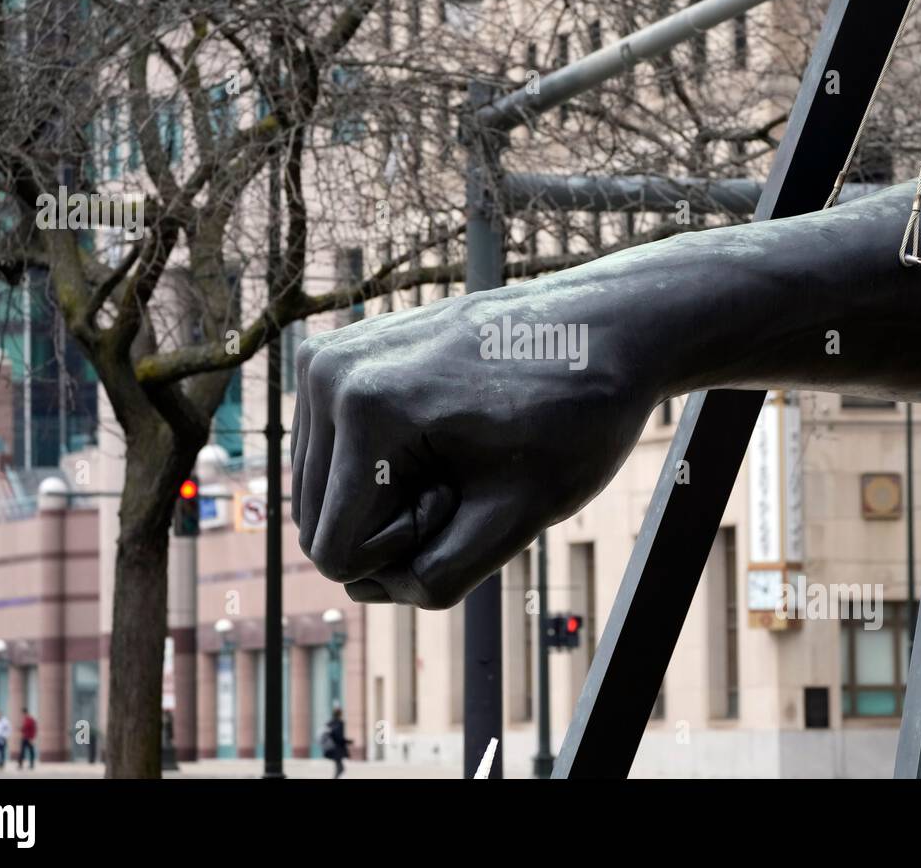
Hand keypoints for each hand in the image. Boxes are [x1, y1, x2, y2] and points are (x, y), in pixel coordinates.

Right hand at [291, 287, 656, 607]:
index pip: (333, 552)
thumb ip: (439, 578)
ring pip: (321, 490)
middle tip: (467, 477)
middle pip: (318, 521)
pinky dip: (378, 464)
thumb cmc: (574, 417)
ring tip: (457, 452)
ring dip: (386, 496)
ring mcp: (326, 357)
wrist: (602, 330)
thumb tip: (368, 590)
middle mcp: (327, 373)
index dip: (407, 551)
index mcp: (364, 407)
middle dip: (393, 524)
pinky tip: (440, 432)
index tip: (467, 498)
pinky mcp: (335, 355)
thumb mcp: (519, 519)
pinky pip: (330, 452)